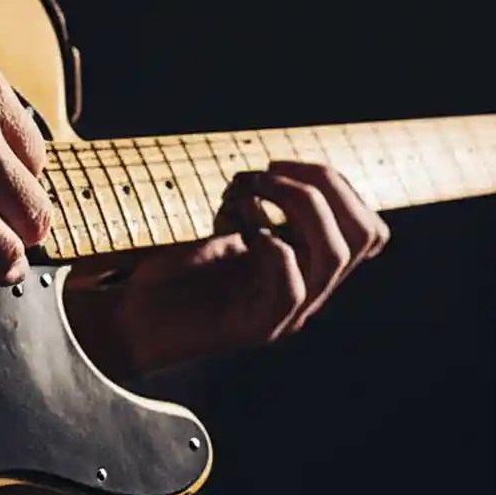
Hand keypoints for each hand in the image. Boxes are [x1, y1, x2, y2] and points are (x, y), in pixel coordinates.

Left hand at [71, 161, 388, 376]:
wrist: (129, 322)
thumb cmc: (171, 275)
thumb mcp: (226, 231)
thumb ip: (261, 209)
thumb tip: (277, 172)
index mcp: (307, 266)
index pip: (366, 227)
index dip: (335, 184)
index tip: (276, 165)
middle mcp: (306, 290)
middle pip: (366, 235)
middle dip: (324, 185)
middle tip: (265, 173)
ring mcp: (286, 313)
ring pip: (336, 255)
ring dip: (296, 204)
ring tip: (247, 190)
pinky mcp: (255, 329)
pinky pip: (290, 286)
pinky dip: (269, 245)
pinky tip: (234, 230)